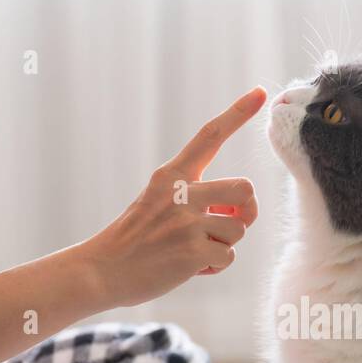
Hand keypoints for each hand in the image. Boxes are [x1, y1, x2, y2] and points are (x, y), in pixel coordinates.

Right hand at [82, 87, 265, 307]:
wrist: (101, 270)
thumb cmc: (134, 240)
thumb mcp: (156, 202)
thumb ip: (194, 199)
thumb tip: (237, 214)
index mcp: (171, 176)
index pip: (209, 136)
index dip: (237, 113)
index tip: (260, 92)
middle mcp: (181, 192)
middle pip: (245, 189)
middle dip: (245, 211)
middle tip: (226, 224)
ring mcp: (187, 222)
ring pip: (238, 229)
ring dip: (223, 244)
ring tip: (193, 251)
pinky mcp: (192, 251)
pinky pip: (227, 256)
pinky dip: (214, 266)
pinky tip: (189, 267)